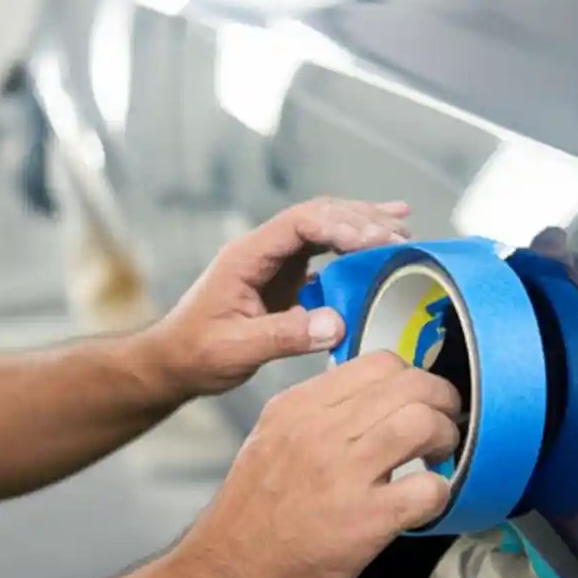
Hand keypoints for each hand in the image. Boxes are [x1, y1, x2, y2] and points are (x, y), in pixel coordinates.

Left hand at [141, 198, 411, 399]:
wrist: (175, 361)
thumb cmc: (196, 353)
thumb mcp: (237, 349)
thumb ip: (284, 336)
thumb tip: (336, 325)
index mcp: (248, 256)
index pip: (299, 224)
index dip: (339, 226)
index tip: (374, 239)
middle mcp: (264, 250)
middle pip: (319, 216)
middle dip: (361, 220)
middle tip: (401, 234)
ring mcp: (276, 261)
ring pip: (325, 227)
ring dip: (362, 224)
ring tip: (402, 226)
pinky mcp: (287, 277)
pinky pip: (326, 251)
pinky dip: (355, 245)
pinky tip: (380, 243)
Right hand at [174, 351, 460, 577]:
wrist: (227, 575)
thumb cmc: (251, 515)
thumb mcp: (271, 439)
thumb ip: (316, 412)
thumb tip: (371, 396)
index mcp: (298, 407)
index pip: (379, 362)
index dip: (413, 377)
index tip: (419, 399)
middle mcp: (319, 432)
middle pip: (410, 385)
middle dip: (441, 402)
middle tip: (443, 424)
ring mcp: (342, 475)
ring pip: (423, 423)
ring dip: (445, 437)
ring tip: (438, 456)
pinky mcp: (365, 520)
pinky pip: (427, 488)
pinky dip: (440, 491)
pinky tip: (427, 499)